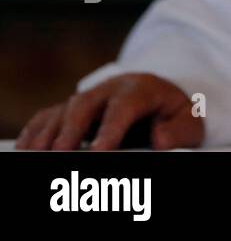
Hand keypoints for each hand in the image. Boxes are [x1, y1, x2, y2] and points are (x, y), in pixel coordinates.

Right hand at [16, 73, 202, 150]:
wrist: (162, 97)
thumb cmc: (174, 113)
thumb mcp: (189, 120)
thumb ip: (178, 130)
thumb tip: (160, 140)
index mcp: (142, 89)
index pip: (125, 106)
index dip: (111, 128)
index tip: (100, 152)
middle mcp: (112, 89)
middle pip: (86, 103)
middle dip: (72, 129)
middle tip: (60, 154)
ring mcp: (91, 97)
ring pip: (64, 109)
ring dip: (49, 132)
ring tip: (38, 155)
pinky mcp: (74, 108)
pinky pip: (51, 114)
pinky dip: (37, 129)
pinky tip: (28, 147)